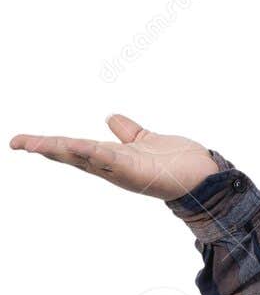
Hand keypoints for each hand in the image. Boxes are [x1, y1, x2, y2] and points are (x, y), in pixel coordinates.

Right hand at [10, 114, 218, 201]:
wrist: (205, 176)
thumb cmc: (178, 162)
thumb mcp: (146, 140)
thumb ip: (127, 131)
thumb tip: (110, 118)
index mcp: (112, 159)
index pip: (74, 149)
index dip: (48, 144)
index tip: (22, 141)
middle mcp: (113, 168)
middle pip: (71, 155)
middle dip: (43, 148)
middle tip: (16, 142)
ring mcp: (123, 171)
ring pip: (84, 157)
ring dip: (59, 150)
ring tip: (33, 144)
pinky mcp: (137, 171)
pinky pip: (110, 160)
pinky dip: (91, 153)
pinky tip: (74, 146)